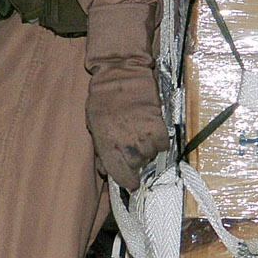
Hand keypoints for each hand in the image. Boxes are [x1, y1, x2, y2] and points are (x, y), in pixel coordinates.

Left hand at [86, 64, 169, 191]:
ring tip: (140, 135)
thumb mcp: (94, 126)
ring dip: (147, 150)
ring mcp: (144, 138)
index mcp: (108, 148)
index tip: (131, 182)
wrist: (120, 75)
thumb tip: (104, 169)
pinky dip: (159, 141)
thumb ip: (100, 150)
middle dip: (136, 162)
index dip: (127, 181)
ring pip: (151, 156)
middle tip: (133, 148)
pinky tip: (151, 130)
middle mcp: (127, 147)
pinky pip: (163, 145)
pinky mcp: (158, 128)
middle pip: (138, 167)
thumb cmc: (102, 99)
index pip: (121, 176)